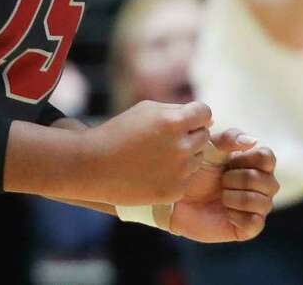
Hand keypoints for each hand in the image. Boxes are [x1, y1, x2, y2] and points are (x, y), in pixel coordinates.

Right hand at [81, 100, 211, 205]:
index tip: (182, 121)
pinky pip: (187, 179)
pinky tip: (153, 172)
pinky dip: (175, 176)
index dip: (196, 116)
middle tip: (164, 140)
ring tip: (156, 156)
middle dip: (189, 135)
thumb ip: (178, 110)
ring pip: (197, 159)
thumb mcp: (147, 110)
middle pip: (204, 137)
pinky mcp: (174, 192)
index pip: (206, 113)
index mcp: (173, 122)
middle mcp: (180, 147)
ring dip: (184, 156)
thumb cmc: (120, 132)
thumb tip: (208, 119)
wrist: (94, 166)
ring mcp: (179, 172)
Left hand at [169, 128, 278, 242]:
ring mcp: (256, 207)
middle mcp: (261, 185)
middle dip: (239, 179)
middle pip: (268, 182)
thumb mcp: (209, 147)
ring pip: (263, 203)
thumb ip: (229, 138)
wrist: (176, 197)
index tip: (229, 161)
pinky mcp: (248, 228)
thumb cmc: (195, 169)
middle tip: (221, 180)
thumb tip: (253, 140)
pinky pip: (254, 223)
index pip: (268, 158)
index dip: (248, 159)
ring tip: (221, 195)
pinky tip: (224, 211)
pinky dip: (236, 215)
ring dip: (236, 197)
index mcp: (255, 163)